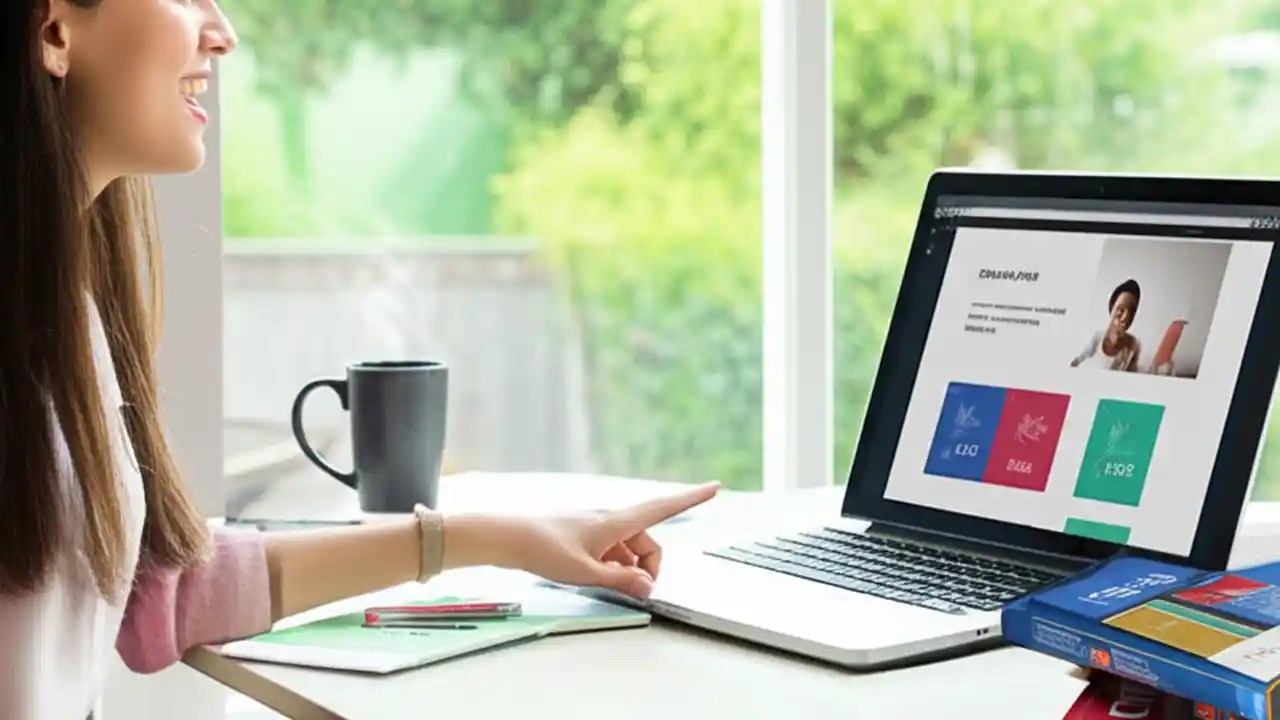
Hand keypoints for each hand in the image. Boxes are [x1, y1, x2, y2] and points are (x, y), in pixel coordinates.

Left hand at [501, 482, 718, 598]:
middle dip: (650, 567)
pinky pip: (614, 552)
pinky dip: (614, 567)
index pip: (663, 508)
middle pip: (648, 542)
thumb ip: (619, 581)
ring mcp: (599, 528)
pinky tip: (597, 578)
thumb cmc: (544, 549)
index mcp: (616, 522)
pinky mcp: (588, 536)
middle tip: (637, 590)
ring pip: (631, 550)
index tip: (715, 487)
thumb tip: (648, 586)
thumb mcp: (585, 572)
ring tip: (606, 584)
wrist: (509, 537)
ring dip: (630, 569)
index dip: (691, 499)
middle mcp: (611, 520)